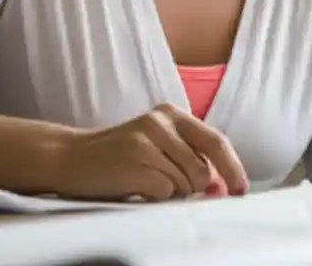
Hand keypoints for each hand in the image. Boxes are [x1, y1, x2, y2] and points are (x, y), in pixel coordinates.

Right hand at [56, 103, 248, 200]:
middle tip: (163, 184)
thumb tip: (219, 187)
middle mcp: (162, 122)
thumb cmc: (118, 157)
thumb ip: (188, 158)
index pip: (216, 141)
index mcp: (172, 114)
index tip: (241, 189)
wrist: (69, 158)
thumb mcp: (157, 146)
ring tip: (144, 181)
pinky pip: (164, 192)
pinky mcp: (135, 161)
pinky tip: (134, 186)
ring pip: (185, 183)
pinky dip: (154, 197)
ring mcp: (148, 140)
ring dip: (170, 192)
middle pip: (202, 170)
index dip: (232, 167)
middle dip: (191, 187)